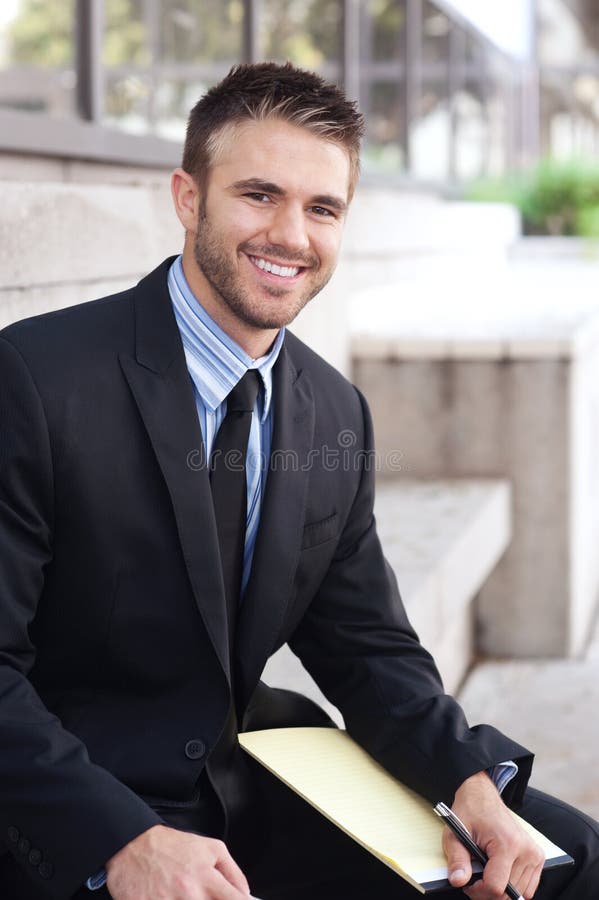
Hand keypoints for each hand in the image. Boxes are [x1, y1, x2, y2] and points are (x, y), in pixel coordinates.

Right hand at [106, 824, 250, 898]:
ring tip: (186, 895)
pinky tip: (170, 898)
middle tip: (204, 895)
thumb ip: (232, 870)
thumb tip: (245, 893)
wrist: (131, 847)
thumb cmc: (170, 847)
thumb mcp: (209, 847)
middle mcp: (188, 893)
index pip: (234, 899)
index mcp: (205, 876)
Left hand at [443, 771, 544, 899]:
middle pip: (508, 894)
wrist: (483, 797)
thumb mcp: (455, 834)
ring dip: (500, 890)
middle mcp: (526, 850)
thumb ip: (457, 860)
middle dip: (487, 893)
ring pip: (518, 893)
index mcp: (507, 844)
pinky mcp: (537, 857)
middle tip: (474, 878)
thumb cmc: (470, 813)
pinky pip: (527, 888)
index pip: (496, 887)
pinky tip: (499, 873)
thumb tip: (458, 881)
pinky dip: (512, 886)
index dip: (477, 891)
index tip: (468, 882)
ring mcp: (534, 854)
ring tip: (485, 873)